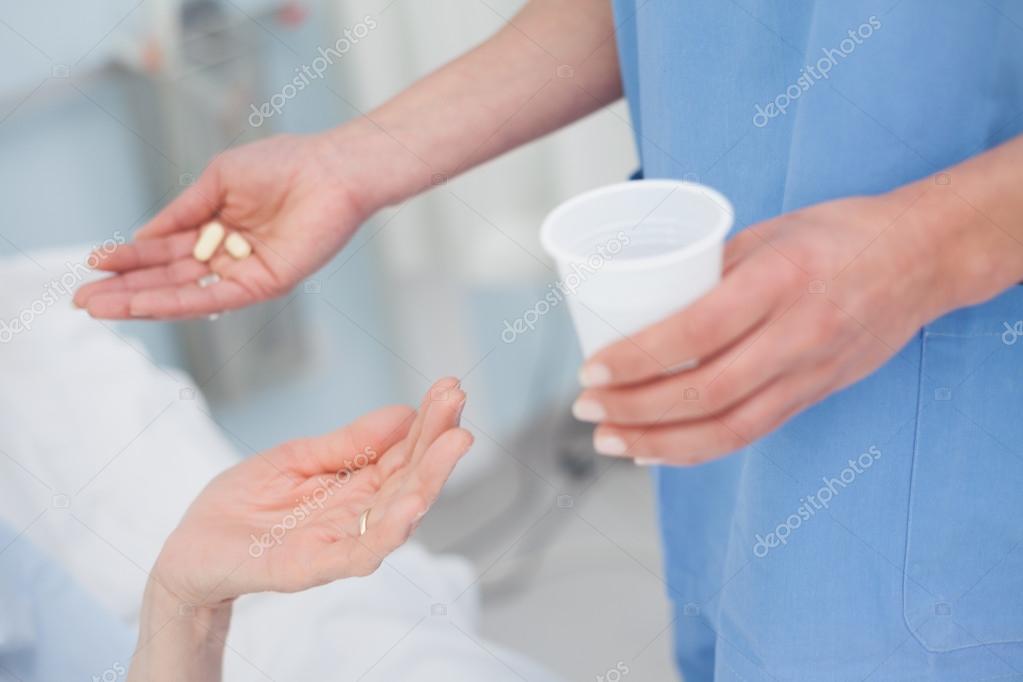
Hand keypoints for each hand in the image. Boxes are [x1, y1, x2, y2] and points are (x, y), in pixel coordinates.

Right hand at [74, 129, 389, 318]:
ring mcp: (244, 271)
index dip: (128, 257)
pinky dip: (176, 303)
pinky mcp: (263, 284)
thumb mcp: (218, 180)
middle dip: (124, 288)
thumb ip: (182, 211)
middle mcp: (228, 254)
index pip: (164, 248)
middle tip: (82, 300)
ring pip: (184, 293)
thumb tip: (142, 235)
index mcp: (217, 227)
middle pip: (167, 277)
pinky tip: (142, 305)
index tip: (93, 264)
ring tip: (99, 308)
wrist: (330, 170)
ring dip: (140, 301)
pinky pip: (213, 298)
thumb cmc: (283, 164)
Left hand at [152, 377, 469, 607]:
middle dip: (438, 440)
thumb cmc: (242, 503)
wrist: (189, 549)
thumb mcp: (297, 457)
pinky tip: (411, 506)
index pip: (404, 452)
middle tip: (459, 401)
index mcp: (355, 484)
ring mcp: (339, 542)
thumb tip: (403, 413)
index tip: (450, 388)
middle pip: (410, 478)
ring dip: (429, 481)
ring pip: (397, 515)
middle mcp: (358, 514)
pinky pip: (357, 554)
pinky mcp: (311, 566)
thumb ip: (348, 443)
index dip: (429, 421)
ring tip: (454, 443)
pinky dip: (388, 532)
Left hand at [571, 189, 950, 464]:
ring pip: (729, 428)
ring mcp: (812, 371)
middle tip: (586, 411)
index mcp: (780, 280)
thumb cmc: (838, 233)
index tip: (590, 371)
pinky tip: (657, 450)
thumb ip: (709, 274)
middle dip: (635, 410)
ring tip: (610, 442)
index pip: (696, 331)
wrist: (924, 258)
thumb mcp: (766, 234)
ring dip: (660, 443)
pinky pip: (752, 432)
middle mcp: (799, 333)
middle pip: (705, 392)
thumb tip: (643, 311)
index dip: (637, 359)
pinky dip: (699, 447)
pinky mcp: (817, 393)